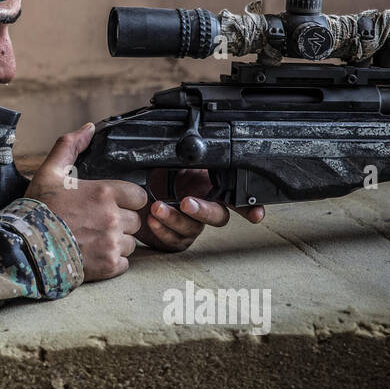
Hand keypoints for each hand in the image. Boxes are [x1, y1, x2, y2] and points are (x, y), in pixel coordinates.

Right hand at [24, 122, 147, 281]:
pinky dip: (113, 261)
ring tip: (94, 239)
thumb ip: (70, 146)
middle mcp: (113, 217)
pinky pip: (124, 263)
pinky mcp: (108, 266)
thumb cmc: (38, 208)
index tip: (112, 203)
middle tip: (98, 222)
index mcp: (105, 193)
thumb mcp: (50, 171)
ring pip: (131, 242)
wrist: (25, 246)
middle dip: (121, 221)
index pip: (139, 196)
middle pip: (135, 220)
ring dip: (117, 242)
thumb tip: (89, 128)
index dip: (127, 200)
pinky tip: (94, 254)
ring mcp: (112, 243)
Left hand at [137, 168, 265, 251]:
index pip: (236, 198)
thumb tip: (194, 147)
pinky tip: (152, 220)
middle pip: (217, 216)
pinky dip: (163, 231)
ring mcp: (191, 225)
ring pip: (193, 229)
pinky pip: (175, 241)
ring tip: (157, 207)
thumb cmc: (157, 173)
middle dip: (203, 211)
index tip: (255, 214)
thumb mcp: (175, 160)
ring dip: (175, 219)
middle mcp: (204, 208)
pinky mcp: (174, 239)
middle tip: (186, 203)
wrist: (135, 194)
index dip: (249, 207)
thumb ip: (191, 157)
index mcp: (210, 188)